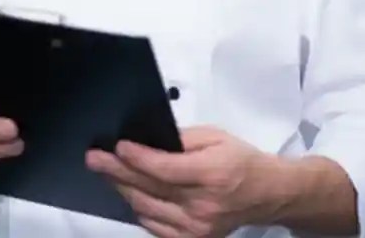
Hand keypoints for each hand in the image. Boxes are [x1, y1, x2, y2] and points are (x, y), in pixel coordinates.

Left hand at [86, 126, 286, 237]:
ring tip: (109, 173)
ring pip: (146, 209)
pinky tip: (132, 193)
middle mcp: (204, 206)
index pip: (164, 169)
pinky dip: (140, 208)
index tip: (117, 147)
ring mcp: (197, 228)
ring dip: (124, 189)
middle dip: (117, 172)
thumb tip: (148, 141)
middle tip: (95, 159)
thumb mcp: (216, 137)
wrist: (269, 194)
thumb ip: (181, 139)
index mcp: (213, 174)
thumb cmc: (242, 160)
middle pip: (149, 189)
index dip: (137, 158)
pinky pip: (154, 225)